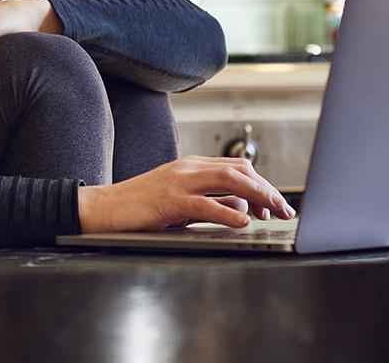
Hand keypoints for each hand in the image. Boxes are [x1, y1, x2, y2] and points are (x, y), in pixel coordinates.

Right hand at [76, 156, 294, 232]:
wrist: (103, 208)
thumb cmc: (140, 207)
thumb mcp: (181, 202)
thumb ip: (211, 202)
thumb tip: (241, 208)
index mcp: (192, 166)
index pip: (237, 167)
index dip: (262, 184)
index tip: (276, 204)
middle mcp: (188, 168)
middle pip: (239, 170)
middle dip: (267, 189)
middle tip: (284, 210)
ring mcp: (178, 182)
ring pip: (228, 180)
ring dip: (257, 195)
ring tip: (274, 211)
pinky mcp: (168, 201)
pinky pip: (204, 204)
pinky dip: (227, 212)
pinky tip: (243, 222)